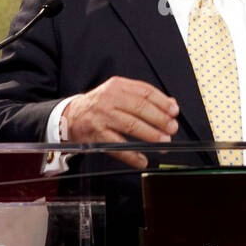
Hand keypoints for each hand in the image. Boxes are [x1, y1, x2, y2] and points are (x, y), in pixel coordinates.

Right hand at [63, 76, 180, 168]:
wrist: (71, 116)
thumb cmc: (100, 105)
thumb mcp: (119, 94)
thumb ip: (143, 98)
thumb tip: (171, 104)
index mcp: (117, 86)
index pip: (144, 91)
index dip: (162, 102)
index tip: (174, 111)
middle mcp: (109, 99)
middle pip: (140, 108)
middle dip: (160, 120)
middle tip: (172, 128)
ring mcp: (102, 117)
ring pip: (131, 126)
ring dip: (151, 136)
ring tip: (163, 142)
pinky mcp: (96, 135)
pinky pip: (117, 146)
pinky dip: (132, 155)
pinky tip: (142, 159)